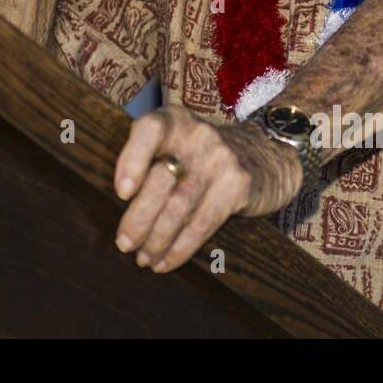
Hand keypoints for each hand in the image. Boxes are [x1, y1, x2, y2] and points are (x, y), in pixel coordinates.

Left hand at [112, 106, 301, 273]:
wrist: (266, 154)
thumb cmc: (203, 155)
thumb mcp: (178, 142)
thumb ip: (149, 160)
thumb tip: (116, 206)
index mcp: (174, 121)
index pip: (149, 131)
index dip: (132, 159)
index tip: (121, 191)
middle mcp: (198, 135)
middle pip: (161, 180)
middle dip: (139, 217)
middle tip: (123, 243)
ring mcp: (221, 160)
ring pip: (180, 207)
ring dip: (156, 239)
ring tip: (141, 258)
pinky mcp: (238, 186)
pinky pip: (203, 223)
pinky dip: (180, 248)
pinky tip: (165, 261)